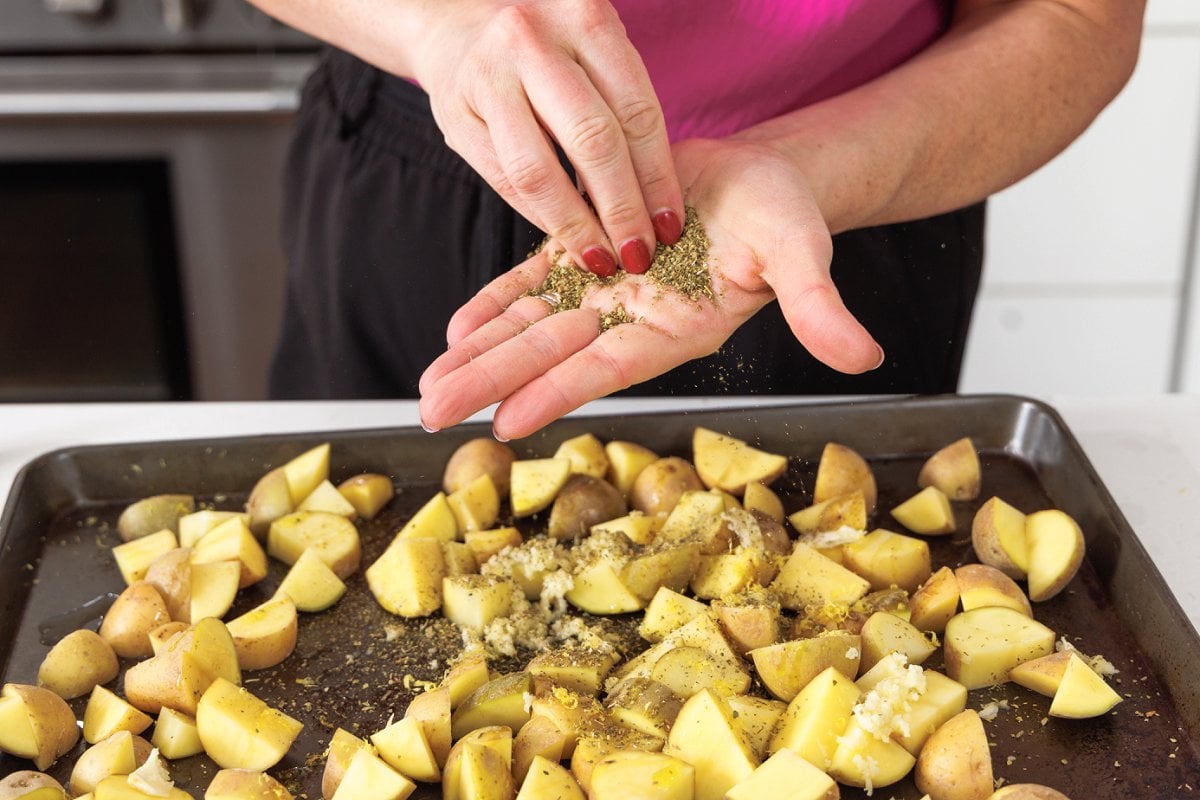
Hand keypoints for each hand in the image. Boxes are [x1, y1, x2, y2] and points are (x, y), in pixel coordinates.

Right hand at [412, 0, 683, 274]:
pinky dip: (540, 217)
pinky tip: (564, 238)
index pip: (636, 111)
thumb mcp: (590, 49)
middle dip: (622, 209)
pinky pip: (505, 180)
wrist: (457, 26)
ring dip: (577, 226)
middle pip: (593, 141)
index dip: (658, 178)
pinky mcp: (455, 115)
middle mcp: (532, 38)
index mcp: (584, 16)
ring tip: (601, 259)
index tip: (670, 227)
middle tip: (639, 256)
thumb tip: (658, 202)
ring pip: (540, 171)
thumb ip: (622, 104)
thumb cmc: (546, 49)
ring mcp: (487, 75)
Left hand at [417, 138, 883, 439]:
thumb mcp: (802, 254)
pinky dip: (495, 304)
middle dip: (490, 383)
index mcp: (676, 330)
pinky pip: (532, 284)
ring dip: (479, 355)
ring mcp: (603, 290)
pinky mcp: (585, 254)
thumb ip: (819, 307)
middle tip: (431, 414)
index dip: (558, 390)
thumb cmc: (786, 218)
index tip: (506, 420)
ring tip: (428, 385)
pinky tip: (456, 330)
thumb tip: (865, 358)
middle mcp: (630, 320)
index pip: (608, 367)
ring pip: (530, 326)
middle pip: (549, 355)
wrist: (761, 178)